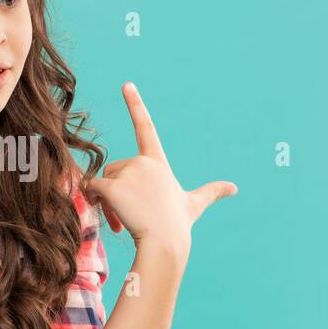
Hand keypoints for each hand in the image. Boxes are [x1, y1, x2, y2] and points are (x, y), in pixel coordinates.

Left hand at [83, 82, 237, 250]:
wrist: (165, 243)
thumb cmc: (178, 225)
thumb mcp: (194, 204)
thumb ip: (211, 192)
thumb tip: (234, 188)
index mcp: (158, 162)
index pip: (146, 127)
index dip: (135, 104)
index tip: (126, 84)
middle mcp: (143, 162)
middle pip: (115, 170)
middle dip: (117, 191)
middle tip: (129, 217)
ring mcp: (128, 173)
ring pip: (104, 182)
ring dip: (107, 202)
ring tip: (124, 223)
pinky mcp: (114, 186)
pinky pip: (93, 189)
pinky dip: (94, 201)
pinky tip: (111, 219)